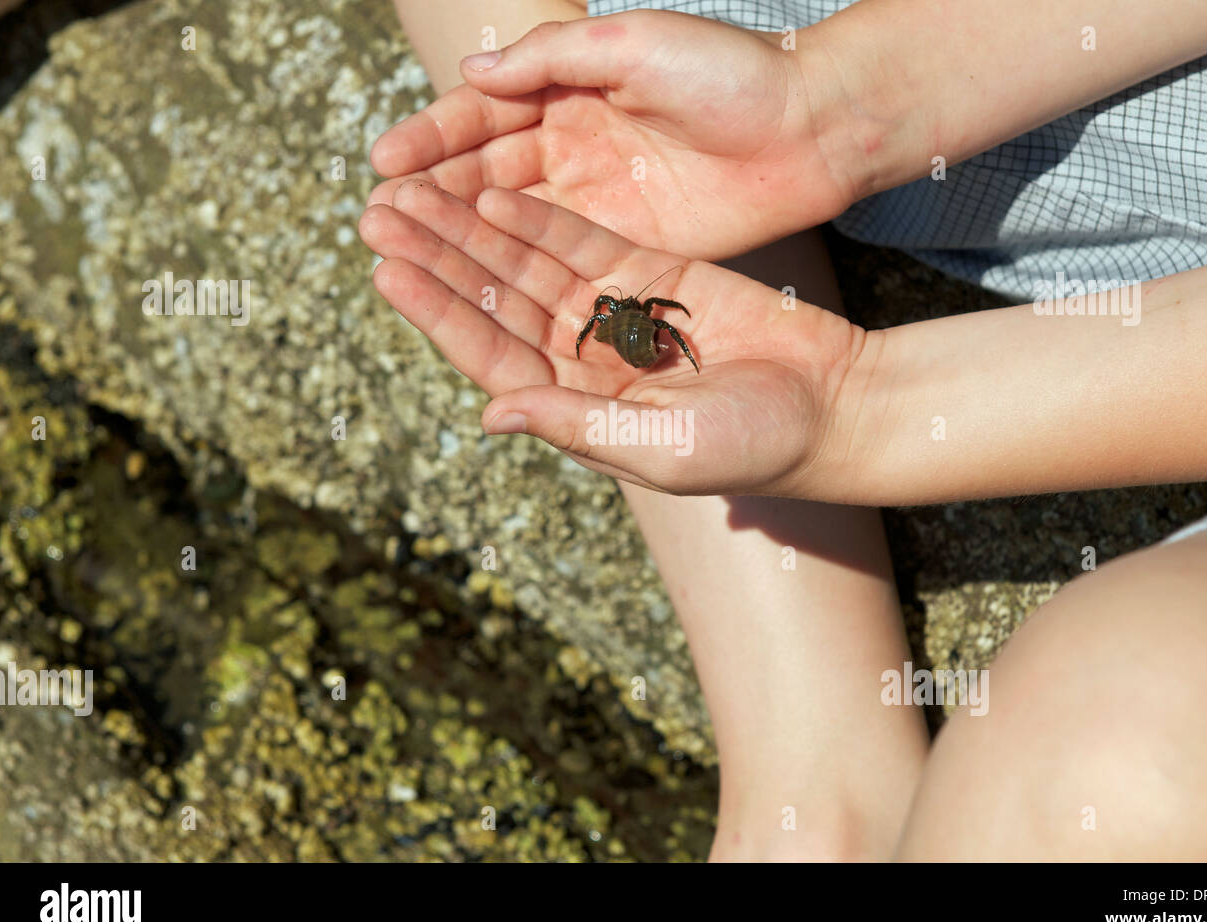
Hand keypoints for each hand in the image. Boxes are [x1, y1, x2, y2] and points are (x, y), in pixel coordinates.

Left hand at [358, 180, 867, 497]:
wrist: (827, 402)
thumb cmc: (747, 444)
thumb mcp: (657, 444)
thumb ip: (575, 422)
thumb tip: (491, 412)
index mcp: (572, 407)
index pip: (488, 353)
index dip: (437, 312)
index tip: (387, 271)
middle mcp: (579, 358)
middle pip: (493, 300)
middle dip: (437, 259)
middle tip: (379, 213)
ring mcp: (611, 313)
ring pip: (525, 263)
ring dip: (471, 229)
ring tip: (416, 191)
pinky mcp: (649, 274)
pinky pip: (581, 240)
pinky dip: (539, 218)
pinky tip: (493, 193)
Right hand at [369, 10, 869, 260]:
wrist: (809, 128)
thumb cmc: (728, 73)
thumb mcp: (633, 45)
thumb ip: (551, 59)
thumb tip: (472, 71)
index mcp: (568, 90)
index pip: (482, 116)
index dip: (431, 138)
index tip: (383, 162)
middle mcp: (574, 145)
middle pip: (484, 172)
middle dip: (431, 192)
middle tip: (377, 217)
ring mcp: (598, 198)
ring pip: (512, 219)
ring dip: (458, 235)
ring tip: (404, 251)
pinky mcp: (628, 245)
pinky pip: (558, 256)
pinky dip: (514, 267)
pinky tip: (472, 283)